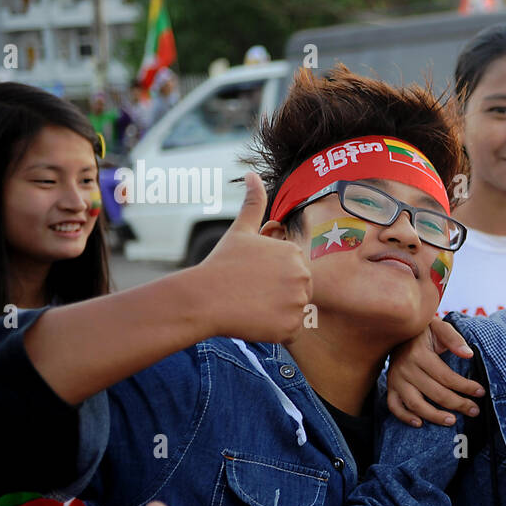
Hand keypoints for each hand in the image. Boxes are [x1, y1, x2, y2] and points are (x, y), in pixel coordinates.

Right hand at [192, 173, 312, 342]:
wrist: (203, 298)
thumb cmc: (221, 264)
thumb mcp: (239, 231)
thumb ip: (252, 204)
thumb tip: (252, 174)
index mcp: (294, 252)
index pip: (293, 271)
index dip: (272, 277)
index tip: (253, 278)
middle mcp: (302, 274)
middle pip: (298, 291)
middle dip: (277, 295)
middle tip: (252, 293)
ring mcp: (298, 302)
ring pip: (294, 311)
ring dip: (276, 312)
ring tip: (252, 305)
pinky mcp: (291, 326)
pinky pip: (289, 331)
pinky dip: (274, 329)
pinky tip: (255, 320)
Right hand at [384, 317, 481, 427]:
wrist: (398, 329)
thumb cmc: (424, 330)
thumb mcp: (439, 326)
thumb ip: (454, 338)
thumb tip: (469, 354)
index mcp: (418, 354)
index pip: (446, 377)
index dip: (465, 387)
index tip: (480, 392)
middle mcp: (405, 368)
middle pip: (435, 393)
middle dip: (458, 404)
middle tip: (474, 411)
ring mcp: (396, 379)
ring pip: (415, 404)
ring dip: (435, 416)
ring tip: (452, 421)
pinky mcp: (390, 386)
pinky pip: (394, 406)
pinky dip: (405, 417)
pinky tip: (420, 423)